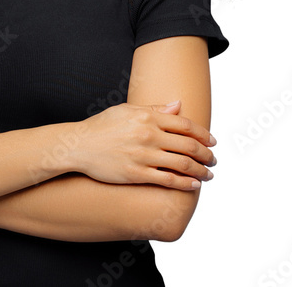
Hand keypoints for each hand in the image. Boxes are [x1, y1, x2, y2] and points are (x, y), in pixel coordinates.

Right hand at [70, 100, 216, 190]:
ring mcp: (143, 155)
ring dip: (201, 171)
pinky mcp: (136, 174)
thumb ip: (154, 108)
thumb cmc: (102, 126)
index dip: (204, 134)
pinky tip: (195, 186)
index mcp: (148, 117)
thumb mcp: (126, 110)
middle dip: (207, 154)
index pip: (186, 125)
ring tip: (209, 175)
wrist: (78, 146)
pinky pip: (168, 180)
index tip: (212, 142)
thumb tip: (179, 105)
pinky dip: (185, 183)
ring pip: (183, 164)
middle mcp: (148, 135)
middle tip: (213, 160)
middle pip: (189, 145)